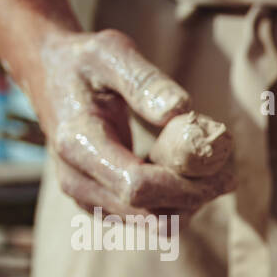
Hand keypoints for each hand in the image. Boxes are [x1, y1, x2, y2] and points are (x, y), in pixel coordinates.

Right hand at [27, 29, 234, 215]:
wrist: (50, 76)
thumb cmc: (84, 61)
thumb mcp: (111, 52)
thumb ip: (144, 81)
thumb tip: (180, 111)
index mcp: (77, 142)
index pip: (135, 187)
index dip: (184, 186)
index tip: (222, 169)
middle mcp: (76, 178)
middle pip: (149, 212)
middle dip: (194, 196)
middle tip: (227, 172)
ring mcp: (85, 197)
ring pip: (153, 224)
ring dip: (189, 204)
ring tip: (212, 171)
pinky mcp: (99, 205)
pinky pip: (148, 220)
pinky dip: (176, 204)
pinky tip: (190, 176)